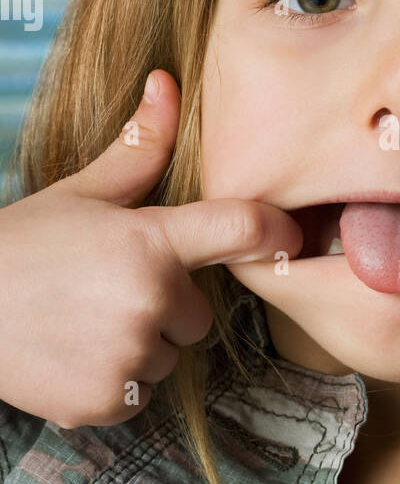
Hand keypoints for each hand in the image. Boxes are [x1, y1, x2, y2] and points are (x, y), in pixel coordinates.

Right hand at [0, 70, 302, 426]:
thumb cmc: (20, 247)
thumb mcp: (80, 193)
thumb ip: (139, 148)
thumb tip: (167, 82)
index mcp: (149, 241)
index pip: (240, 230)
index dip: (274, 233)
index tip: (289, 237)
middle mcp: (149, 299)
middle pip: (199, 312)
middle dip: (167, 303)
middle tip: (109, 290)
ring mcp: (129, 354)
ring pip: (171, 355)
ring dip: (142, 344)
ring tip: (86, 322)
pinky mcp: (108, 401)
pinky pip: (142, 393)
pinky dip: (117, 381)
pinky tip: (75, 353)